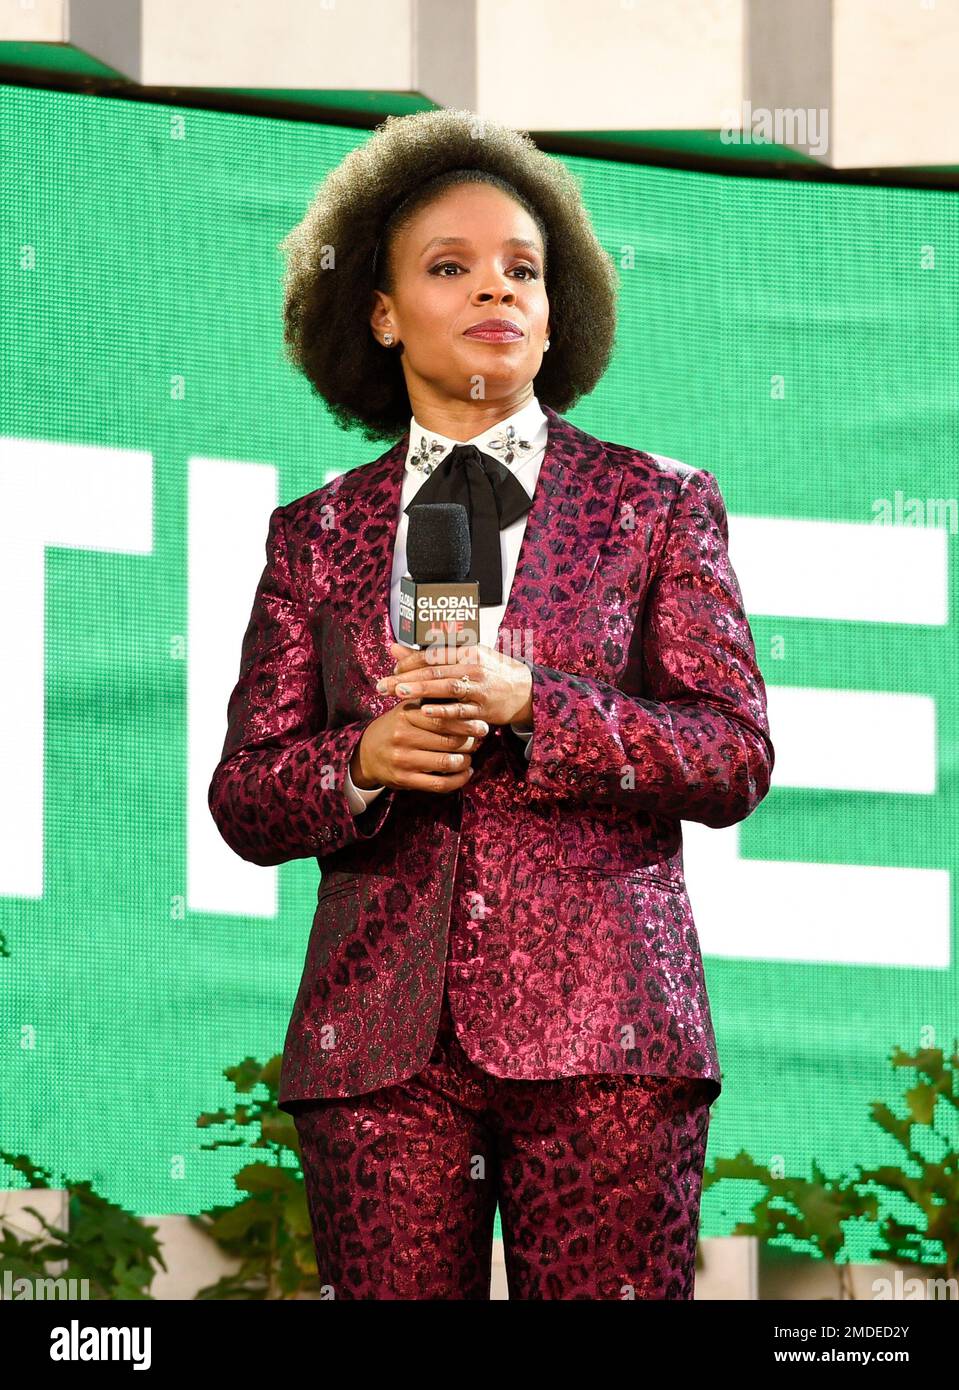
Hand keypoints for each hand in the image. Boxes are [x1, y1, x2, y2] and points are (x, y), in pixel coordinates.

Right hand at [351, 695, 488, 793]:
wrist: (366, 753)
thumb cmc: (395, 727)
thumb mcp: (406, 709)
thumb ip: (430, 701)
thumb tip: (463, 693)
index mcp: (406, 715)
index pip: (443, 718)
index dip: (466, 722)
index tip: (481, 724)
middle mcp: (403, 737)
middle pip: (449, 741)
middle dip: (470, 742)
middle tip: (480, 740)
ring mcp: (403, 760)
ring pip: (447, 763)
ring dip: (466, 761)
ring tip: (471, 756)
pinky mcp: (405, 780)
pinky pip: (439, 784)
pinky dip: (458, 780)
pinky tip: (465, 773)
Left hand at [376, 636, 532, 727]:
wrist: (524, 691)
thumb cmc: (490, 672)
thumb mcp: (464, 657)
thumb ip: (429, 655)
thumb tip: (394, 648)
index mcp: (466, 651)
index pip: (432, 654)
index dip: (409, 661)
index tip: (393, 670)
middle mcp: (472, 666)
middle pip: (434, 671)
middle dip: (406, 678)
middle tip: (382, 685)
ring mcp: (479, 688)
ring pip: (446, 687)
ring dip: (421, 691)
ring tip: (398, 693)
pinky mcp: (483, 709)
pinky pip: (460, 710)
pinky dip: (442, 711)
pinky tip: (425, 711)